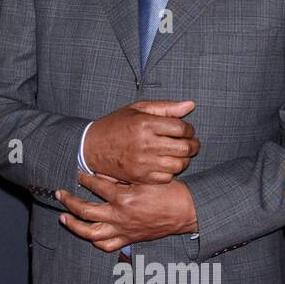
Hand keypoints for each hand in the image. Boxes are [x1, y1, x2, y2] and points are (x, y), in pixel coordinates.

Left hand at [56, 171, 198, 251]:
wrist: (185, 211)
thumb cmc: (169, 192)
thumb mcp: (145, 178)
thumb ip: (122, 178)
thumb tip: (101, 175)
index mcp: (123, 198)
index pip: (96, 186)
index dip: (85, 178)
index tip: (79, 174)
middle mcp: (120, 216)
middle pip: (85, 211)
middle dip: (69, 201)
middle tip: (60, 194)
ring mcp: (123, 230)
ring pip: (90, 232)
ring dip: (74, 225)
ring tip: (63, 218)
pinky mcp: (129, 239)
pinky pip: (107, 245)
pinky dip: (95, 241)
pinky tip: (88, 235)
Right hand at [83, 100, 198, 183]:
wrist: (92, 147)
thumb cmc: (117, 125)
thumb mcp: (138, 109)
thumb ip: (166, 107)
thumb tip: (191, 105)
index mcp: (146, 124)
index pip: (182, 128)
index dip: (189, 129)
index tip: (187, 130)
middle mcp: (145, 144)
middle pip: (184, 148)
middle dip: (193, 145)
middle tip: (191, 143)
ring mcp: (143, 163)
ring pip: (178, 165)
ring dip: (184, 159)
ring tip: (180, 154)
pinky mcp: (140, 177)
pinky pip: (167, 178)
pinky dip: (171, 171)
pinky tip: (167, 164)